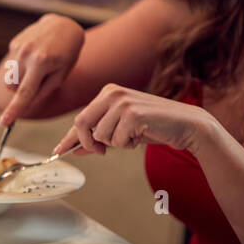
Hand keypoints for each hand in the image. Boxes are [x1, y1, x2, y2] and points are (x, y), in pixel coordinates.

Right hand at [0, 14, 84, 126]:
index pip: (24, 92)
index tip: (2, 122)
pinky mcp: (14, 43)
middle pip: (12, 86)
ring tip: (37, 65)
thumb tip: (27, 106)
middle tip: (38, 79)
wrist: (63, 25)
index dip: (13, 110)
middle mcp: (26, 54)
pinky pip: (12, 64)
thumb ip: (43, 91)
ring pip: (10, 77)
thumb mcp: (61, 74)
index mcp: (41, 63)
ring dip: (20, 78)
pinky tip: (34, 54)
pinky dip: (21, 64)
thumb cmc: (67, 53)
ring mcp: (18, 47)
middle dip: (21, 89)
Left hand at [52, 84, 220, 156]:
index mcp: (107, 92)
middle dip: (89, 143)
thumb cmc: (153, 126)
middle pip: (82, 124)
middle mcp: (112, 93)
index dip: (69, 137)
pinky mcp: (133, 114)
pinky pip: (117, 140)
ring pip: (101, 136)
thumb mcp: (122, 129)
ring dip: (116, 143)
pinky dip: (128, 144)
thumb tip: (74, 148)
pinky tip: (141, 135)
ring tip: (134, 135)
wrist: (186, 125)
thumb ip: (98, 136)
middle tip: (102, 152)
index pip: (81, 117)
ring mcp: (122, 102)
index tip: (57, 151)